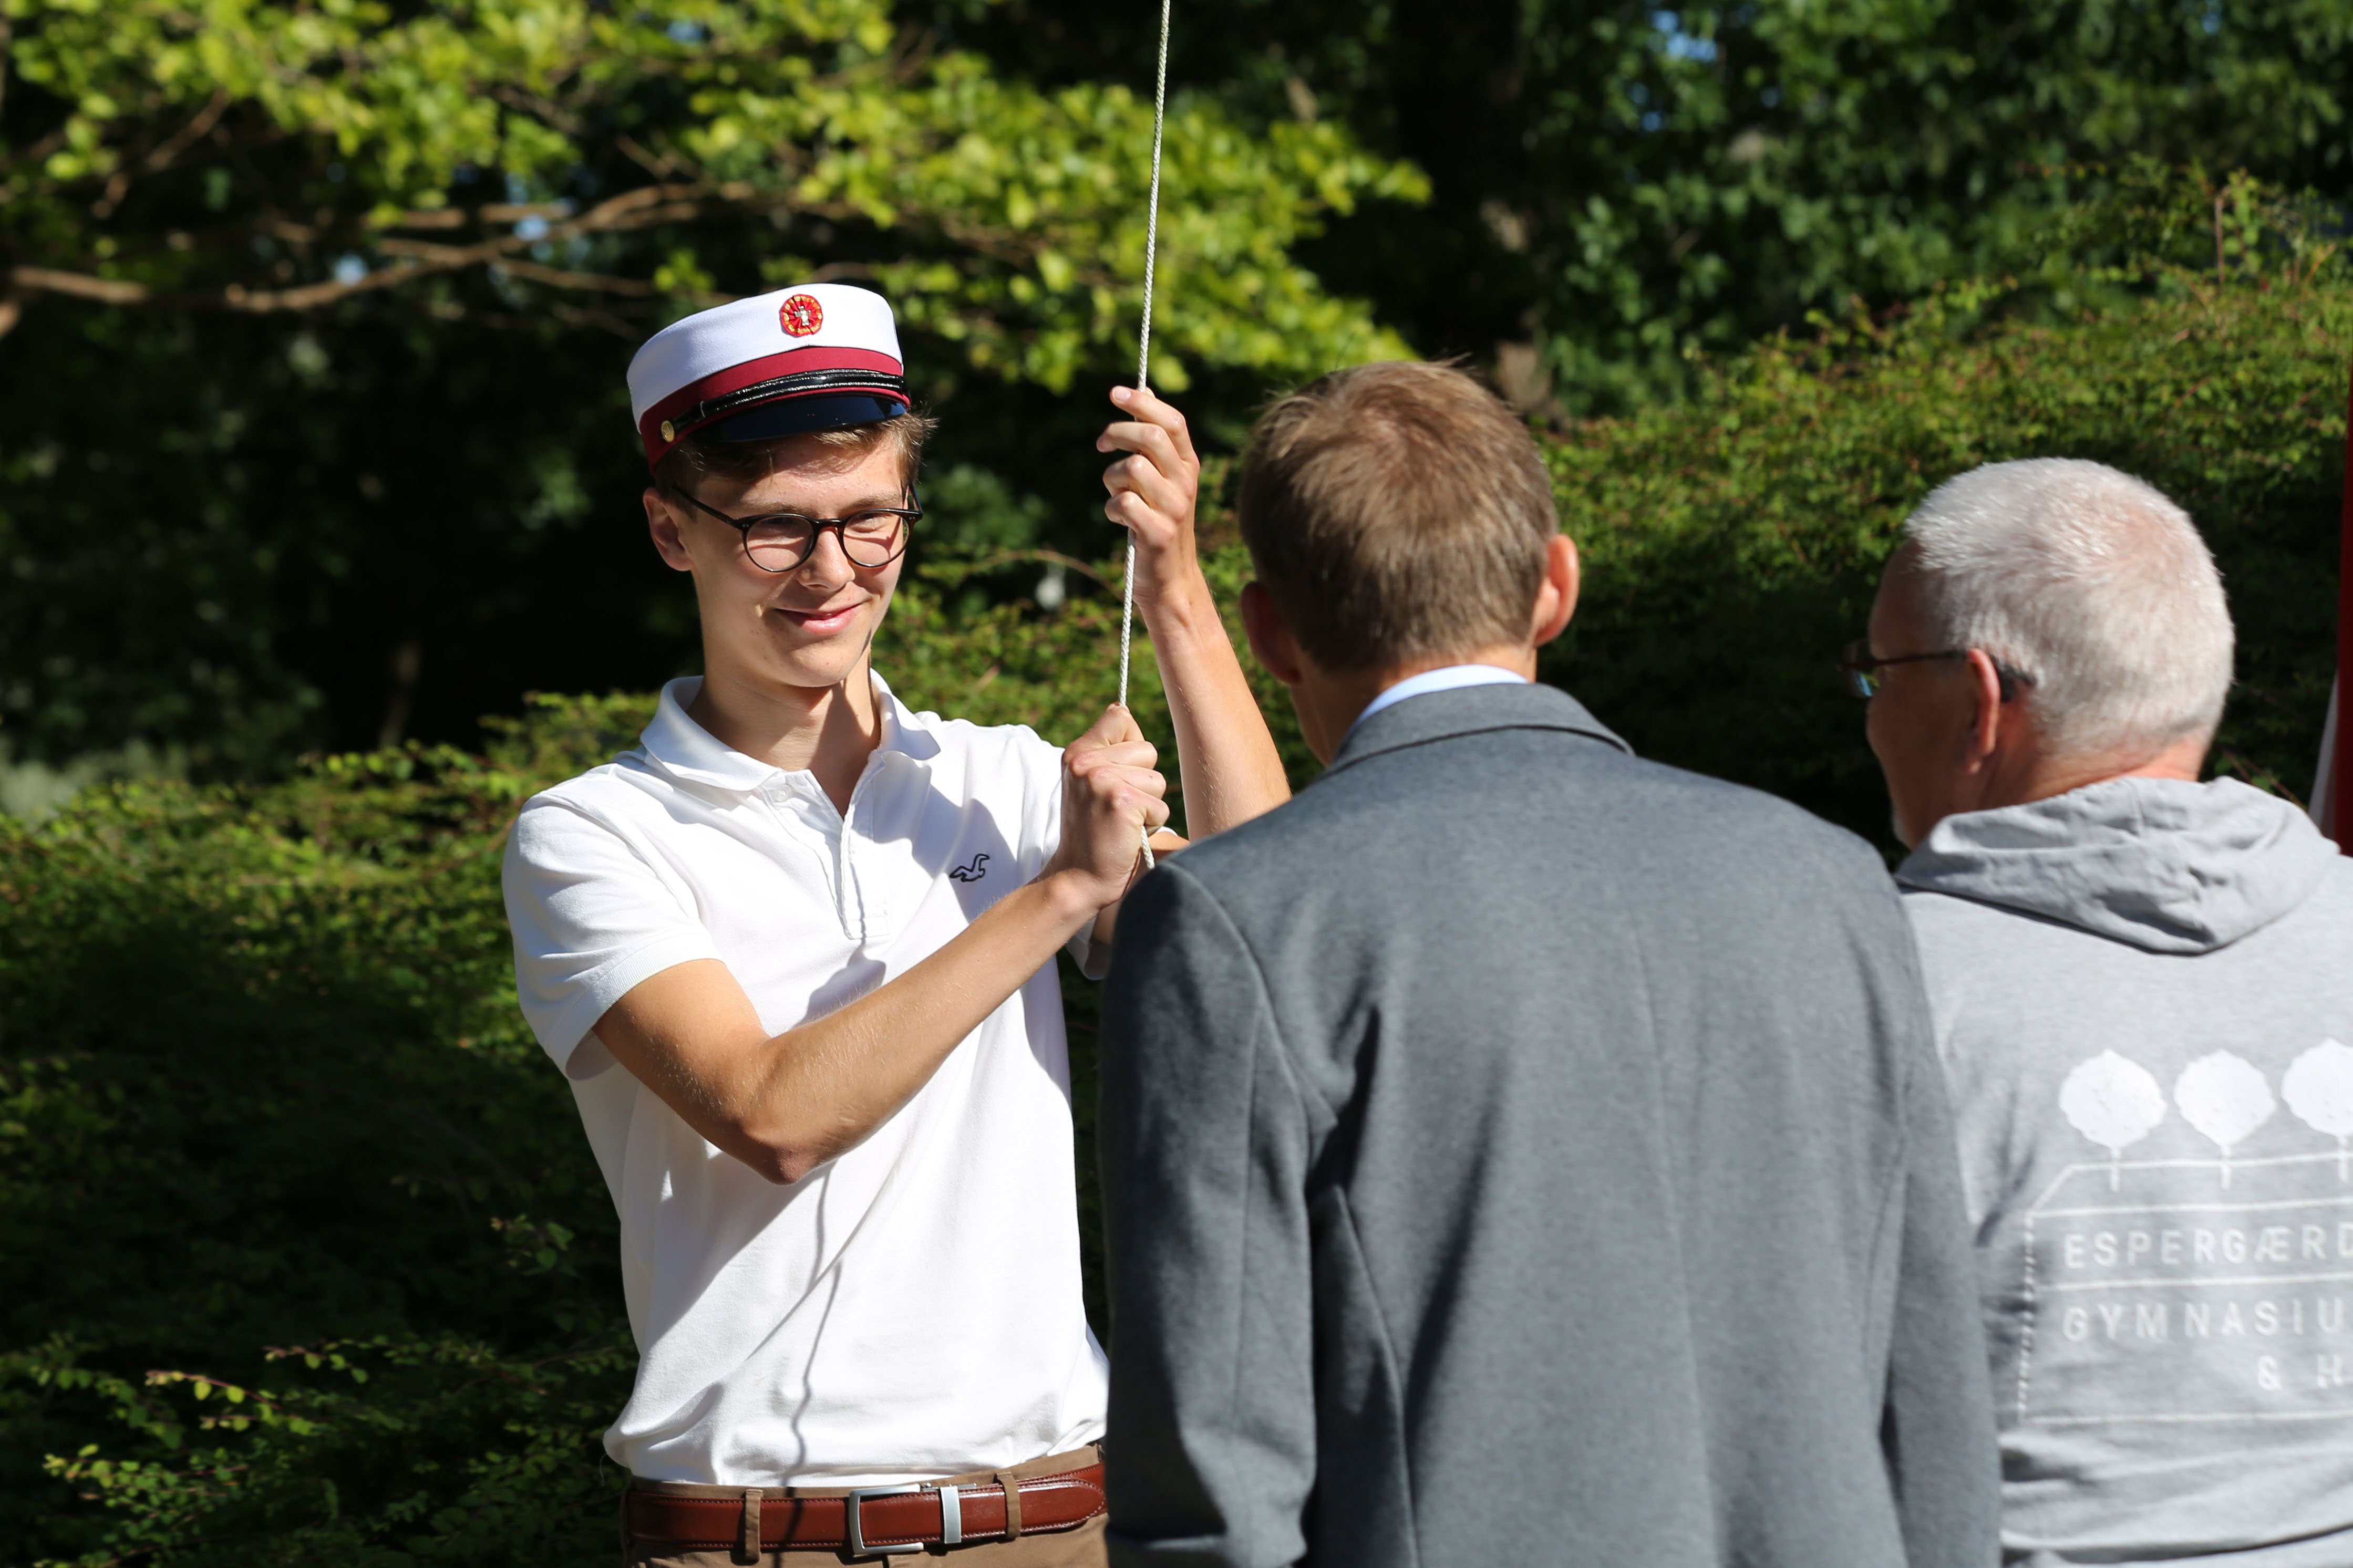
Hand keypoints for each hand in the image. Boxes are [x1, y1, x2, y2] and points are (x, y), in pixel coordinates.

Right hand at [1043, 704, 1171, 912]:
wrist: (1078, 877)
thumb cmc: (1092, 831)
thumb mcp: (1088, 781)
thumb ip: (1105, 747)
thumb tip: (1121, 707)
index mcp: (1077, 752)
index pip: (1121, 717)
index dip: (1130, 746)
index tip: (1114, 776)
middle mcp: (1085, 761)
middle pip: (1147, 749)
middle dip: (1142, 781)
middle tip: (1116, 808)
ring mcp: (1101, 780)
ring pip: (1157, 779)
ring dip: (1148, 805)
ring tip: (1121, 822)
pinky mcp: (1121, 802)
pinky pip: (1160, 806)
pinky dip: (1151, 824)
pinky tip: (1127, 835)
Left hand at [1097, 385, 1203, 614]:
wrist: (1172, 580)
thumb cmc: (1160, 522)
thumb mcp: (1163, 478)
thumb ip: (1156, 440)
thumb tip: (1144, 389)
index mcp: (1189, 465)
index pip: (1172, 422)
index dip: (1143, 403)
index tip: (1115, 393)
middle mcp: (1186, 483)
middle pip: (1150, 437)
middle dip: (1117, 433)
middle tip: (1101, 443)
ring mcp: (1174, 509)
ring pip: (1131, 468)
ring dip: (1111, 478)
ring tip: (1115, 493)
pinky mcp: (1158, 533)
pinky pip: (1122, 503)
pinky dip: (1111, 508)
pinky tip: (1120, 519)